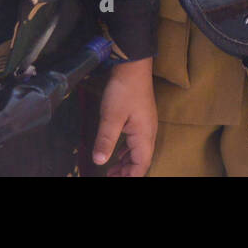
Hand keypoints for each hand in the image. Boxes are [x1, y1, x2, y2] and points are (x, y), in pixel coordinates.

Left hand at [92, 57, 155, 176]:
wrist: (133, 66)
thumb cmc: (123, 91)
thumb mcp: (111, 117)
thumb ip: (106, 141)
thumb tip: (99, 162)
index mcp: (144, 135)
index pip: (142, 164)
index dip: (130, 176)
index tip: (114, 180)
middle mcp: (149, 132)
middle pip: (142, 159)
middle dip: (127, 171)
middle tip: (110, 176)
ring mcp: (146, 124)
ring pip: (139, 150)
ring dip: (126, 162)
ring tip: (112, 169)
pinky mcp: (140, 118)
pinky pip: (136, 141)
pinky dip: (127, 151)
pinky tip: (117, 151)